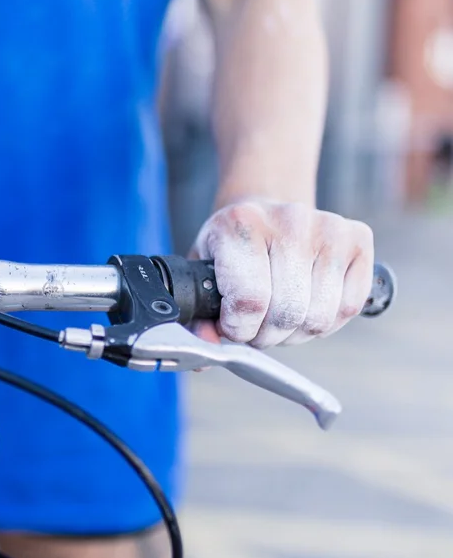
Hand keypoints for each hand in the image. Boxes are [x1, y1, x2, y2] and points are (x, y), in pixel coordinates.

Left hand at [190, 200, 373, 347]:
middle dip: (266, 335)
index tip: (232, 324)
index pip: (250, 300)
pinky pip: (349, 307)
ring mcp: (329, 228)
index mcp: (241, 224)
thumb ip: (198, 314)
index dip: (240, 328)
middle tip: (256, 325)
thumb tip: (207, 349)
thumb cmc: (231, 247)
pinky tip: (306, 306)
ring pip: (319, 317)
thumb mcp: (202, 273)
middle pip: (287, 313)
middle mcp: (290, 220)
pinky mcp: (359, 238)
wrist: (265, 208)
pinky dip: (326, 322)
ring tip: (279, 316)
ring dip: (296, 332)